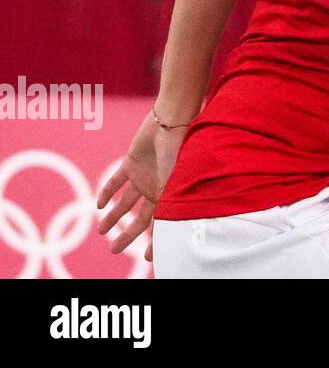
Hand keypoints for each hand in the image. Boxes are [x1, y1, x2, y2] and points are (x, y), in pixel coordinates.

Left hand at [96, 109, 188, 260]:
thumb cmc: (179, 150)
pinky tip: (99, 206)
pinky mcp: (131, 163)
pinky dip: (107, 192)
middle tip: (114, 250)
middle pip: (141, 218)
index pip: (162, 224)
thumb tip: (165, 231)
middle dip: (127, 235)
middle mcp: (157, 189)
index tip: (147, 257)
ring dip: (114, 217)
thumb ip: (168, 203)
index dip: (156, 242)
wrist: (171, 121)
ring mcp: (144, 177)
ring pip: (126, 202)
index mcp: (170, 194)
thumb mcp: (174, 181)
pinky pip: (117, 182)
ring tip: (102, 231)